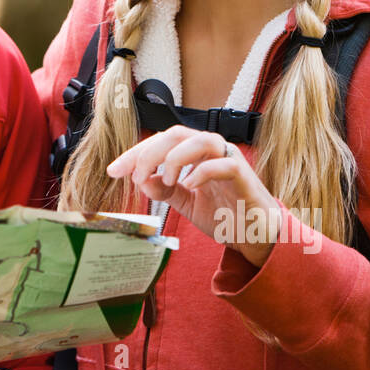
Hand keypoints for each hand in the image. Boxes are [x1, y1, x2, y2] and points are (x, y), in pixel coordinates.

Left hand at [107, 127, 282, 267]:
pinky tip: (188, 185)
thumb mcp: (186, 202)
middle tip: (135, 175)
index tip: (114, 171)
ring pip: (201, 140)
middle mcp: (212, 150)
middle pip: (176, 134)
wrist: (256, 235)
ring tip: (165, 180)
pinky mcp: (244, 176)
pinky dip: (203, 172)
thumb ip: (165, 190)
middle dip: (150, 152)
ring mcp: (229, 160)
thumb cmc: (225, 213)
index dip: (135, 154)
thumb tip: (141, 180)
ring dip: (176, 157)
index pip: (160, 143)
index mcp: (195, 153)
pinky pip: (224, 164)